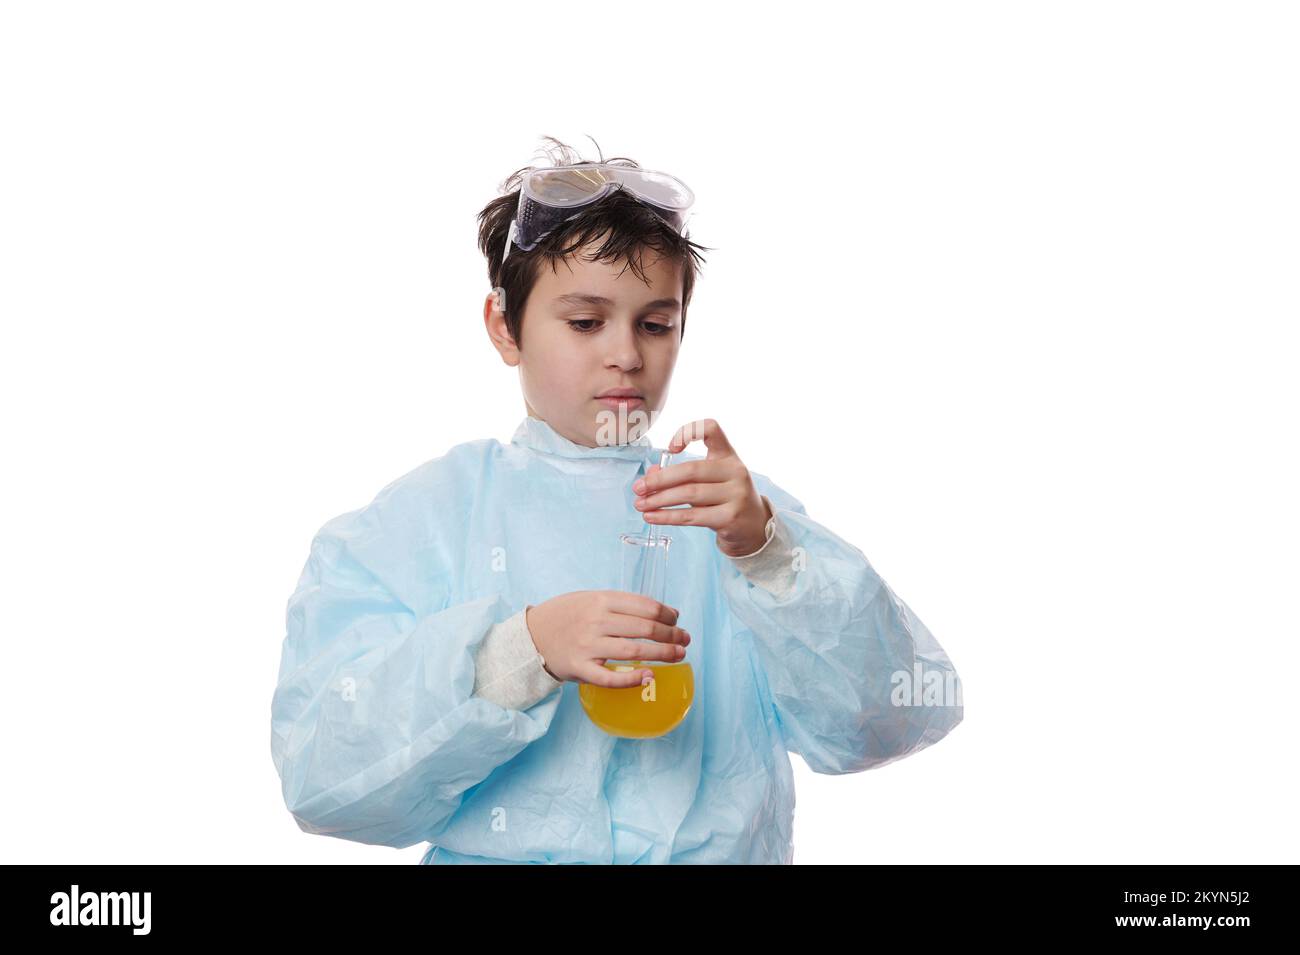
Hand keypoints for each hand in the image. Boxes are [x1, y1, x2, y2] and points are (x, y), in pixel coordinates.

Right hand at [525, 591, 690, 687]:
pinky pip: (610, 678)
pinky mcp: (581, 669)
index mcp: (601, 600)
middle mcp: (596, 621)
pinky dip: (632, 679)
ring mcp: (588, 646)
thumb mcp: (591, 598)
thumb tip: (664, 612)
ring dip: (663, 654)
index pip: (645, 606)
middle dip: (671, 635)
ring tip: (679, 656)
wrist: (532, 636)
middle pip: (645, 628)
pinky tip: (650, 677)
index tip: (677, 621)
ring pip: (634, 651)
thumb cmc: (567, 615)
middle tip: (685, 640)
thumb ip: (623, 604)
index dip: (668, 615)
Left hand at [632, 418, 772, 557]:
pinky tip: (652, 517)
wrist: (754, 526)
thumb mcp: (707, 481)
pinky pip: (692, 516)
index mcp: (729, 455)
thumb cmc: (725, 498)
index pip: (711, 429)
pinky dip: (667, 517)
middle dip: (659, 479)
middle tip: (638, 487)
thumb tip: (649, 475)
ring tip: (640, 504)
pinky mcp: (730, 517)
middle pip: (690, 469)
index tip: (671, 448)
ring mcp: (735, 494)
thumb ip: (680, 475)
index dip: (688, 432)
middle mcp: (735, 471)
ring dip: (659, 500)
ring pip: (688, 494)